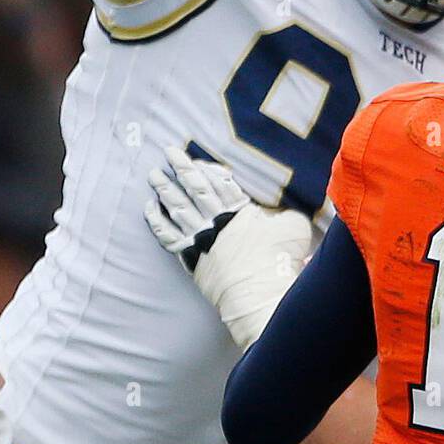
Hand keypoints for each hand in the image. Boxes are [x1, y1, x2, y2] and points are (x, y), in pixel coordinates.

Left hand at [145, 148, 312, 348]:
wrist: (257, 293)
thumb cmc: (278, 259)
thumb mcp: (294, 226)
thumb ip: (286, 213)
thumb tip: (287, 209)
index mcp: (240, 209)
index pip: (219, 181)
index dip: (207, 168)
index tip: (195, 158)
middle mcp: (216, 220)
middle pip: (196, 188)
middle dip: (181, 168)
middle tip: (168, 151)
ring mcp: (201, 239)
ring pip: (178, 208)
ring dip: (164, 190)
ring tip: (153, 176)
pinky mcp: (191, 258)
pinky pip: (168, 236)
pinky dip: (157, 222)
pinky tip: (150, 209)